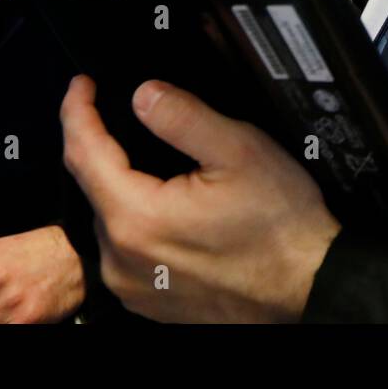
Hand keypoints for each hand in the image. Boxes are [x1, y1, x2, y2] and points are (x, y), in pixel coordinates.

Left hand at [60, 76, 341, 322]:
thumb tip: (144, 94)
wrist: (310, 286)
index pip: (83, 151)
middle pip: (92, 186)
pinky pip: (126, 250)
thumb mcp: (238, 150)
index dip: (78, 109)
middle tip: (122, 114)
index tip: (82, 86)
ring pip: (109, 218)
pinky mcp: (150, 302)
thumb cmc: (281, 229)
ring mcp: (134, 286)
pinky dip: (137, 221)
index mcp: (137, 218)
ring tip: (159, 165)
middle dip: (102, 145)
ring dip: (121, 185)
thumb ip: (182, 116)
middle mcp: (124, 259)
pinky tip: (171, 207)